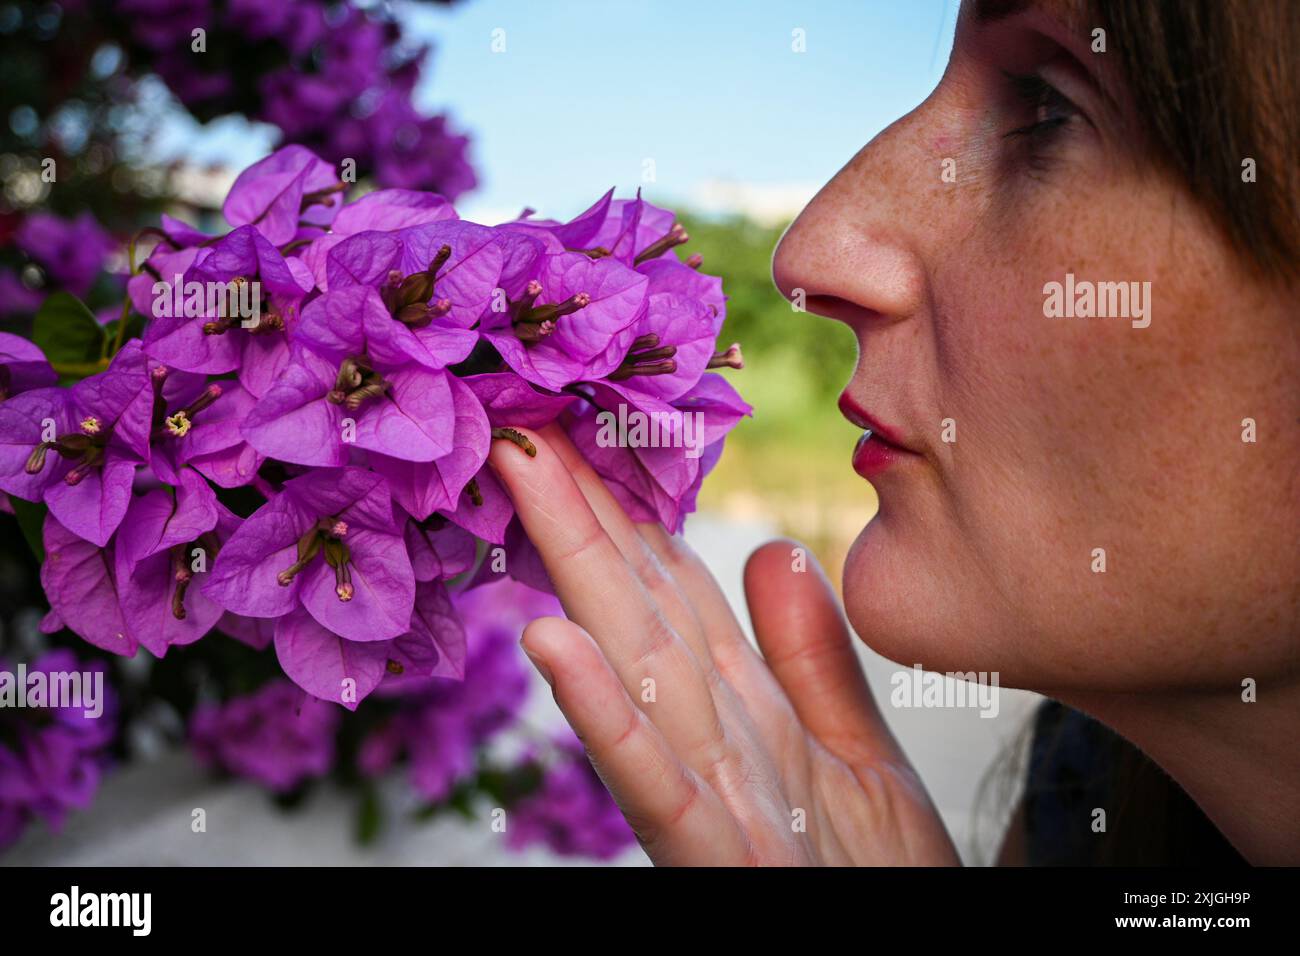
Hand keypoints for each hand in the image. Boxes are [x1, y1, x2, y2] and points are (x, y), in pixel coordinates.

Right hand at [488, 424, 959, 865]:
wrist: (913, 955)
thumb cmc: (881, 882)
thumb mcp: (862, 758)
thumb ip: (813, 661)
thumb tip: (772, 551)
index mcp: (743, 711)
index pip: (671, 590)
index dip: (626, 509)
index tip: (584, 430)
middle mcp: (711, 740)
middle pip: (634, 606)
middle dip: (578, 509)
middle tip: (523, 413)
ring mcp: (707, 797)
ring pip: (630, 666)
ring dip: (572, 571)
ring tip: (522, 477)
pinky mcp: (718, 858)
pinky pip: (654, 779)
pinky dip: (601, 712)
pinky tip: (551, 643)